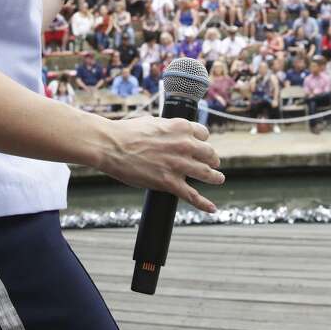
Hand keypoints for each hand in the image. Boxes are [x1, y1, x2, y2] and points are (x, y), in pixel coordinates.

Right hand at [99, 116, 224, 212]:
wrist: (112, 146)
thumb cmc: (128, 132)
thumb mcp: (154, 122)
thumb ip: (169, 129)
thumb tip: (173, 132)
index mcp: (181, 127)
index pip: (204, 134)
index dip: (204, 141)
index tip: (202, 146)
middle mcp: (185, 145)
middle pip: (210, 154)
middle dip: (212, 159)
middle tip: (212, 164)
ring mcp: (179, 165)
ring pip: (207, 174)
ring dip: (215, 177)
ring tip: (218, 179)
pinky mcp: (169, 183)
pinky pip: (192, 196)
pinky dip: (204, 203)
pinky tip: (211, 207)